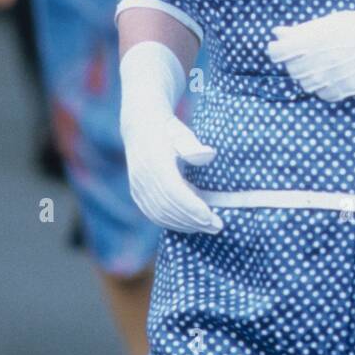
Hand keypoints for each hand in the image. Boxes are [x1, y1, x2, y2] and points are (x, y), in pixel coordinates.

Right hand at [119, 40, 221, 231]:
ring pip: (161, 214)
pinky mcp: (137, 194)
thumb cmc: (168, 131)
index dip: (193, 208)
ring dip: (185, 224)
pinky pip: (154, 214)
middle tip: (218, 226)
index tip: (212, 217)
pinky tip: (190, 224)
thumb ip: (193, 146)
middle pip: (169, 207)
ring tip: (208, 227)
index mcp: (155, 162)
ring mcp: (137, 187)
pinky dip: (173, 222)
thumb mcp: (181, 133)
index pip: (175, 192)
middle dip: (194, 220)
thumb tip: (209, 155)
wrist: (141, 128)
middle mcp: (143, 177)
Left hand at [266, 0, 354, 101]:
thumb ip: (302, 30)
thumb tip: (278, 33)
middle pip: (291, 69)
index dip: (277, 50)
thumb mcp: (333, 22)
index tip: (281, 48)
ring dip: (308, 73)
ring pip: (304, 82)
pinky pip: (320, 94)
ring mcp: (331, 79)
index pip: (277, 53)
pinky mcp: (342, 92)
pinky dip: (322, 86)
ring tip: (325, 62)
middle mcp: (320, 61)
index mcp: (315, 40)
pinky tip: (334, 73)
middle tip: (309, 53)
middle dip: (295, 61)